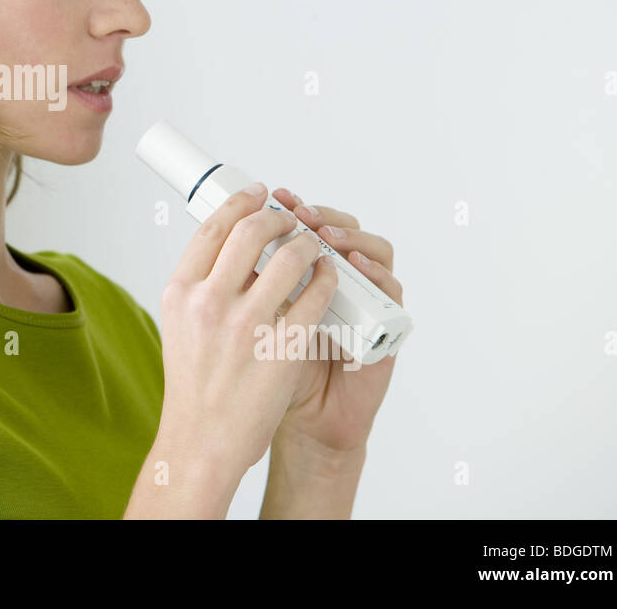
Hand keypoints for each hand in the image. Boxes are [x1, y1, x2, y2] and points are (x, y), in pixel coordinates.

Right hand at [154, 184, 339, 479]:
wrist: (203, 440)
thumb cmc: (194, 384)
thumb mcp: (180, 324)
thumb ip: (202, 284)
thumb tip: (231, 246)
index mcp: (180, 291)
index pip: (213, 229)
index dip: (241, 203)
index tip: (260, 194)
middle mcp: (209, 302)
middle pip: (252, 232)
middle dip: (279, 217)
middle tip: (291, 218)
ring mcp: (247, 324)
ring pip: (291, 258)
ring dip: (309, 244)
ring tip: (315, 245)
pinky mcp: (282, 347)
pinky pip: (315, 296)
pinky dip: (327, 278)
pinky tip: (329, 276)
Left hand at [267, 187, 402, 456]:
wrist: (302, 422)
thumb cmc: (271, 374)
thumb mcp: (249, 320)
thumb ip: (246, 282)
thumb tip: (224, 234)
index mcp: (307, 275)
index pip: (307, 225)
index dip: (290, 207)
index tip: (270, 194)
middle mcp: (341, 282)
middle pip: (342, 228)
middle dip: (319, 215)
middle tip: (297, 212)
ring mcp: (366, 302)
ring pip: (374, 251)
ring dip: (350, 237)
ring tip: (323, 235)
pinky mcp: (386, 328)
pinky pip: (391, 293)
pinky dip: (376, 274)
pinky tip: (353, 265)